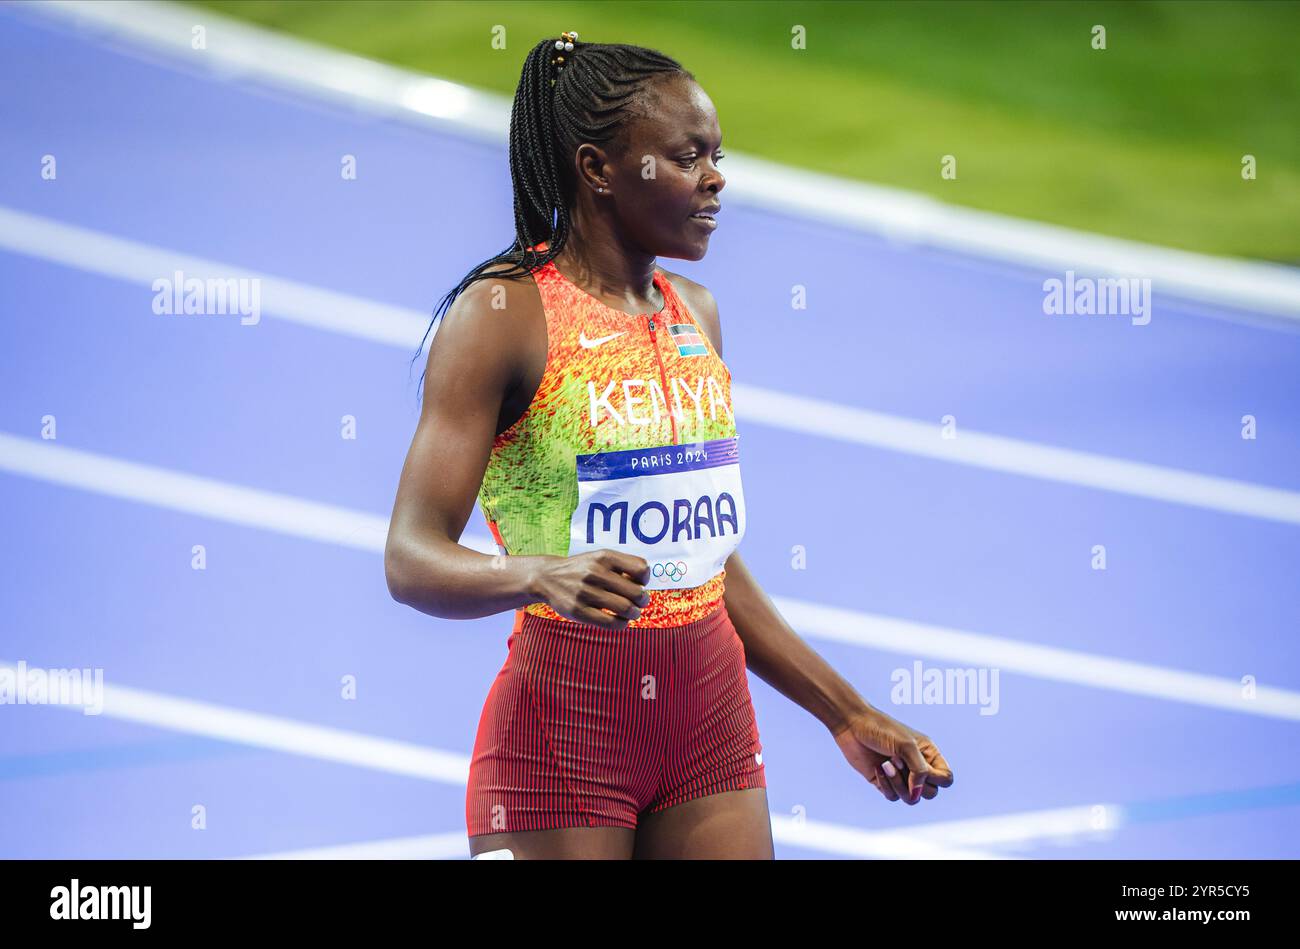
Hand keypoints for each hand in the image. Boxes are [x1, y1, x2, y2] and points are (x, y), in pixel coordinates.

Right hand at [531, 550, 651, 628]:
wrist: (547, 577)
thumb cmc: (581, 568)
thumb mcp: (599, 557)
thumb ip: (623, 566)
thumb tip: (646, 585)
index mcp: (604, 556)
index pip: (641, 568)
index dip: (645, 579)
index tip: (640, 583)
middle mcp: (595, 572)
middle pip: (635, 592)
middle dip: (643, 600)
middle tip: (640, 603)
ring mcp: (585, 592)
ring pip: (625, 608)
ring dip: (634, 613)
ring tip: (632, 612)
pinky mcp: (578, 611)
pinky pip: (610, 622)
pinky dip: (622, 623)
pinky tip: (620, 620)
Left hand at [832, 706, 952, 805]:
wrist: (852, 726)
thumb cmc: (882, 729)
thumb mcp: (906, 746)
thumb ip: (920, 771)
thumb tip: (917, 795)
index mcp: (928, 754)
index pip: (946, 779)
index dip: (936, 779)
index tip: (921, 768)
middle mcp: (917, 767)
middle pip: (930, 792)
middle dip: (914, 782)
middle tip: (898, 761)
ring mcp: (901, 776)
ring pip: (911, 798)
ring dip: (898, 784)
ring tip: (886, 764)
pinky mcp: (884, 782)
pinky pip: (893, 797)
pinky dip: (886, 785)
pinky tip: (877, 768)